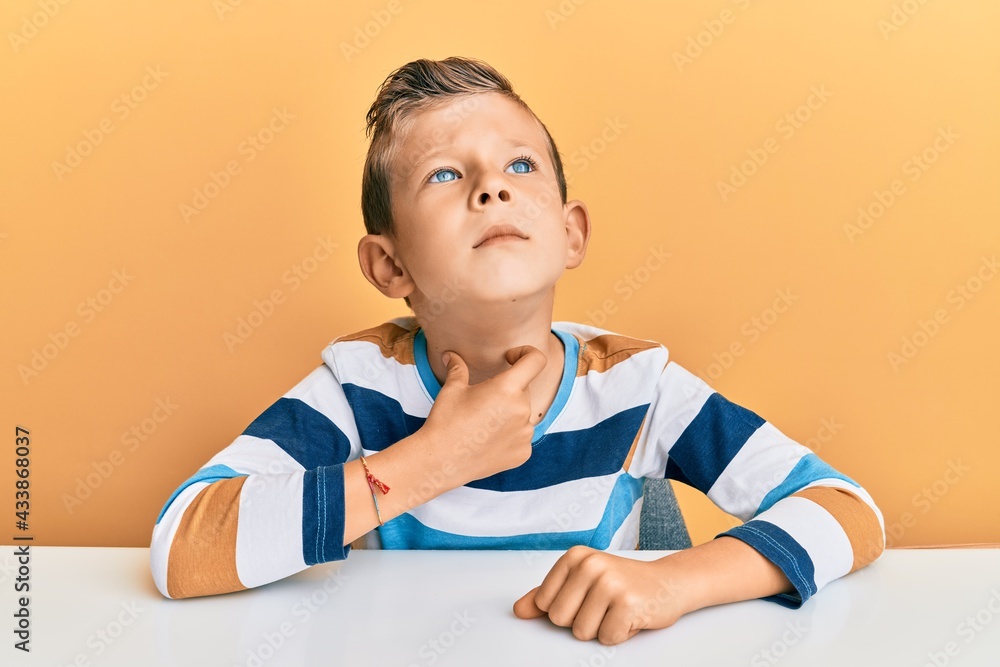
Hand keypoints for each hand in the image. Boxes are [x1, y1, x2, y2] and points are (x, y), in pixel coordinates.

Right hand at [420, 346, 545, 484]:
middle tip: (482, 402)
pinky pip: (521, 436)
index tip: (510, 359)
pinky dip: (509, 435)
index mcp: (507, 389)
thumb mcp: (452, 389)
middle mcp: (522, 410)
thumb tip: (450, 355)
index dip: (525, 353)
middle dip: (508, 390)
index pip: (535, 360)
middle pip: (523, 390)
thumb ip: (457, 367)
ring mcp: (525, 434)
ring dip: (509, 414)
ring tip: (483, 425)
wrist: (441, 462)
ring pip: (523, 414)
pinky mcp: (523, 453)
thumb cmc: (445, 421)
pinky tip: (487, 442)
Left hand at [513, 546, 687, 644]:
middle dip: (581, 621)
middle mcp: (591, 564)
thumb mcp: (582, 582)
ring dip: (601, 629)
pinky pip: (606, 638)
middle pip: (559, 619)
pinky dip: (619, 634)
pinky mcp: (628, 603)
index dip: (566, 609)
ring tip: (616, 610)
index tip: (587, 597)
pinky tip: (630, 617)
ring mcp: (610, 582)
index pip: (545, 603)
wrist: (668, 583)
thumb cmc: (623, 583)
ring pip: (581, 632)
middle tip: (603, 606)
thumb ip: (547, 595)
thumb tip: (519, 610)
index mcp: (575, 556)